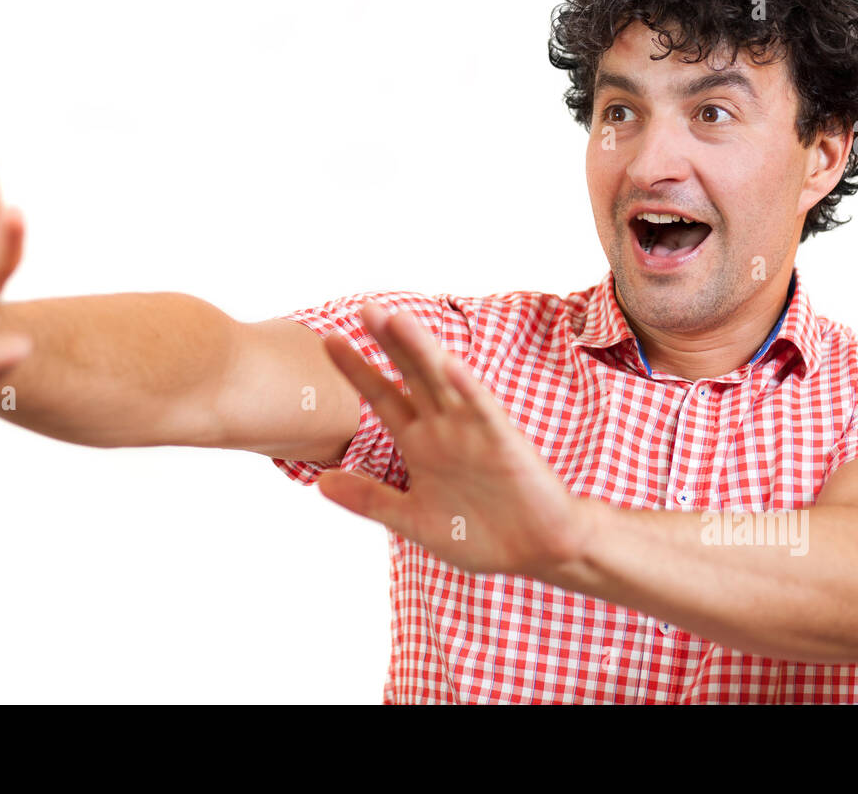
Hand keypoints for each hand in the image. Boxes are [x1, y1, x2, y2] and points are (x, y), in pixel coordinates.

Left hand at [316, 302, 588, 578]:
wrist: (537, 550)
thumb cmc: (481, 535)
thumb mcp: (412, 518)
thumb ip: (369, 498)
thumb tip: (320, 481)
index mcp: (421, 444)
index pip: (384, 398)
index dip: (357, 370)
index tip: (329, 342)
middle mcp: (445, 429)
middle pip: (412, 376)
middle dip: (390, 343)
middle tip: (366, 308)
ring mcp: (474, 431)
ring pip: (444, 383)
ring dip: (424, 351)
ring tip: (400, 319)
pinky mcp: (504, 443)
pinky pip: (484, 411)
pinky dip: (468, 389)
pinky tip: (451, 365)